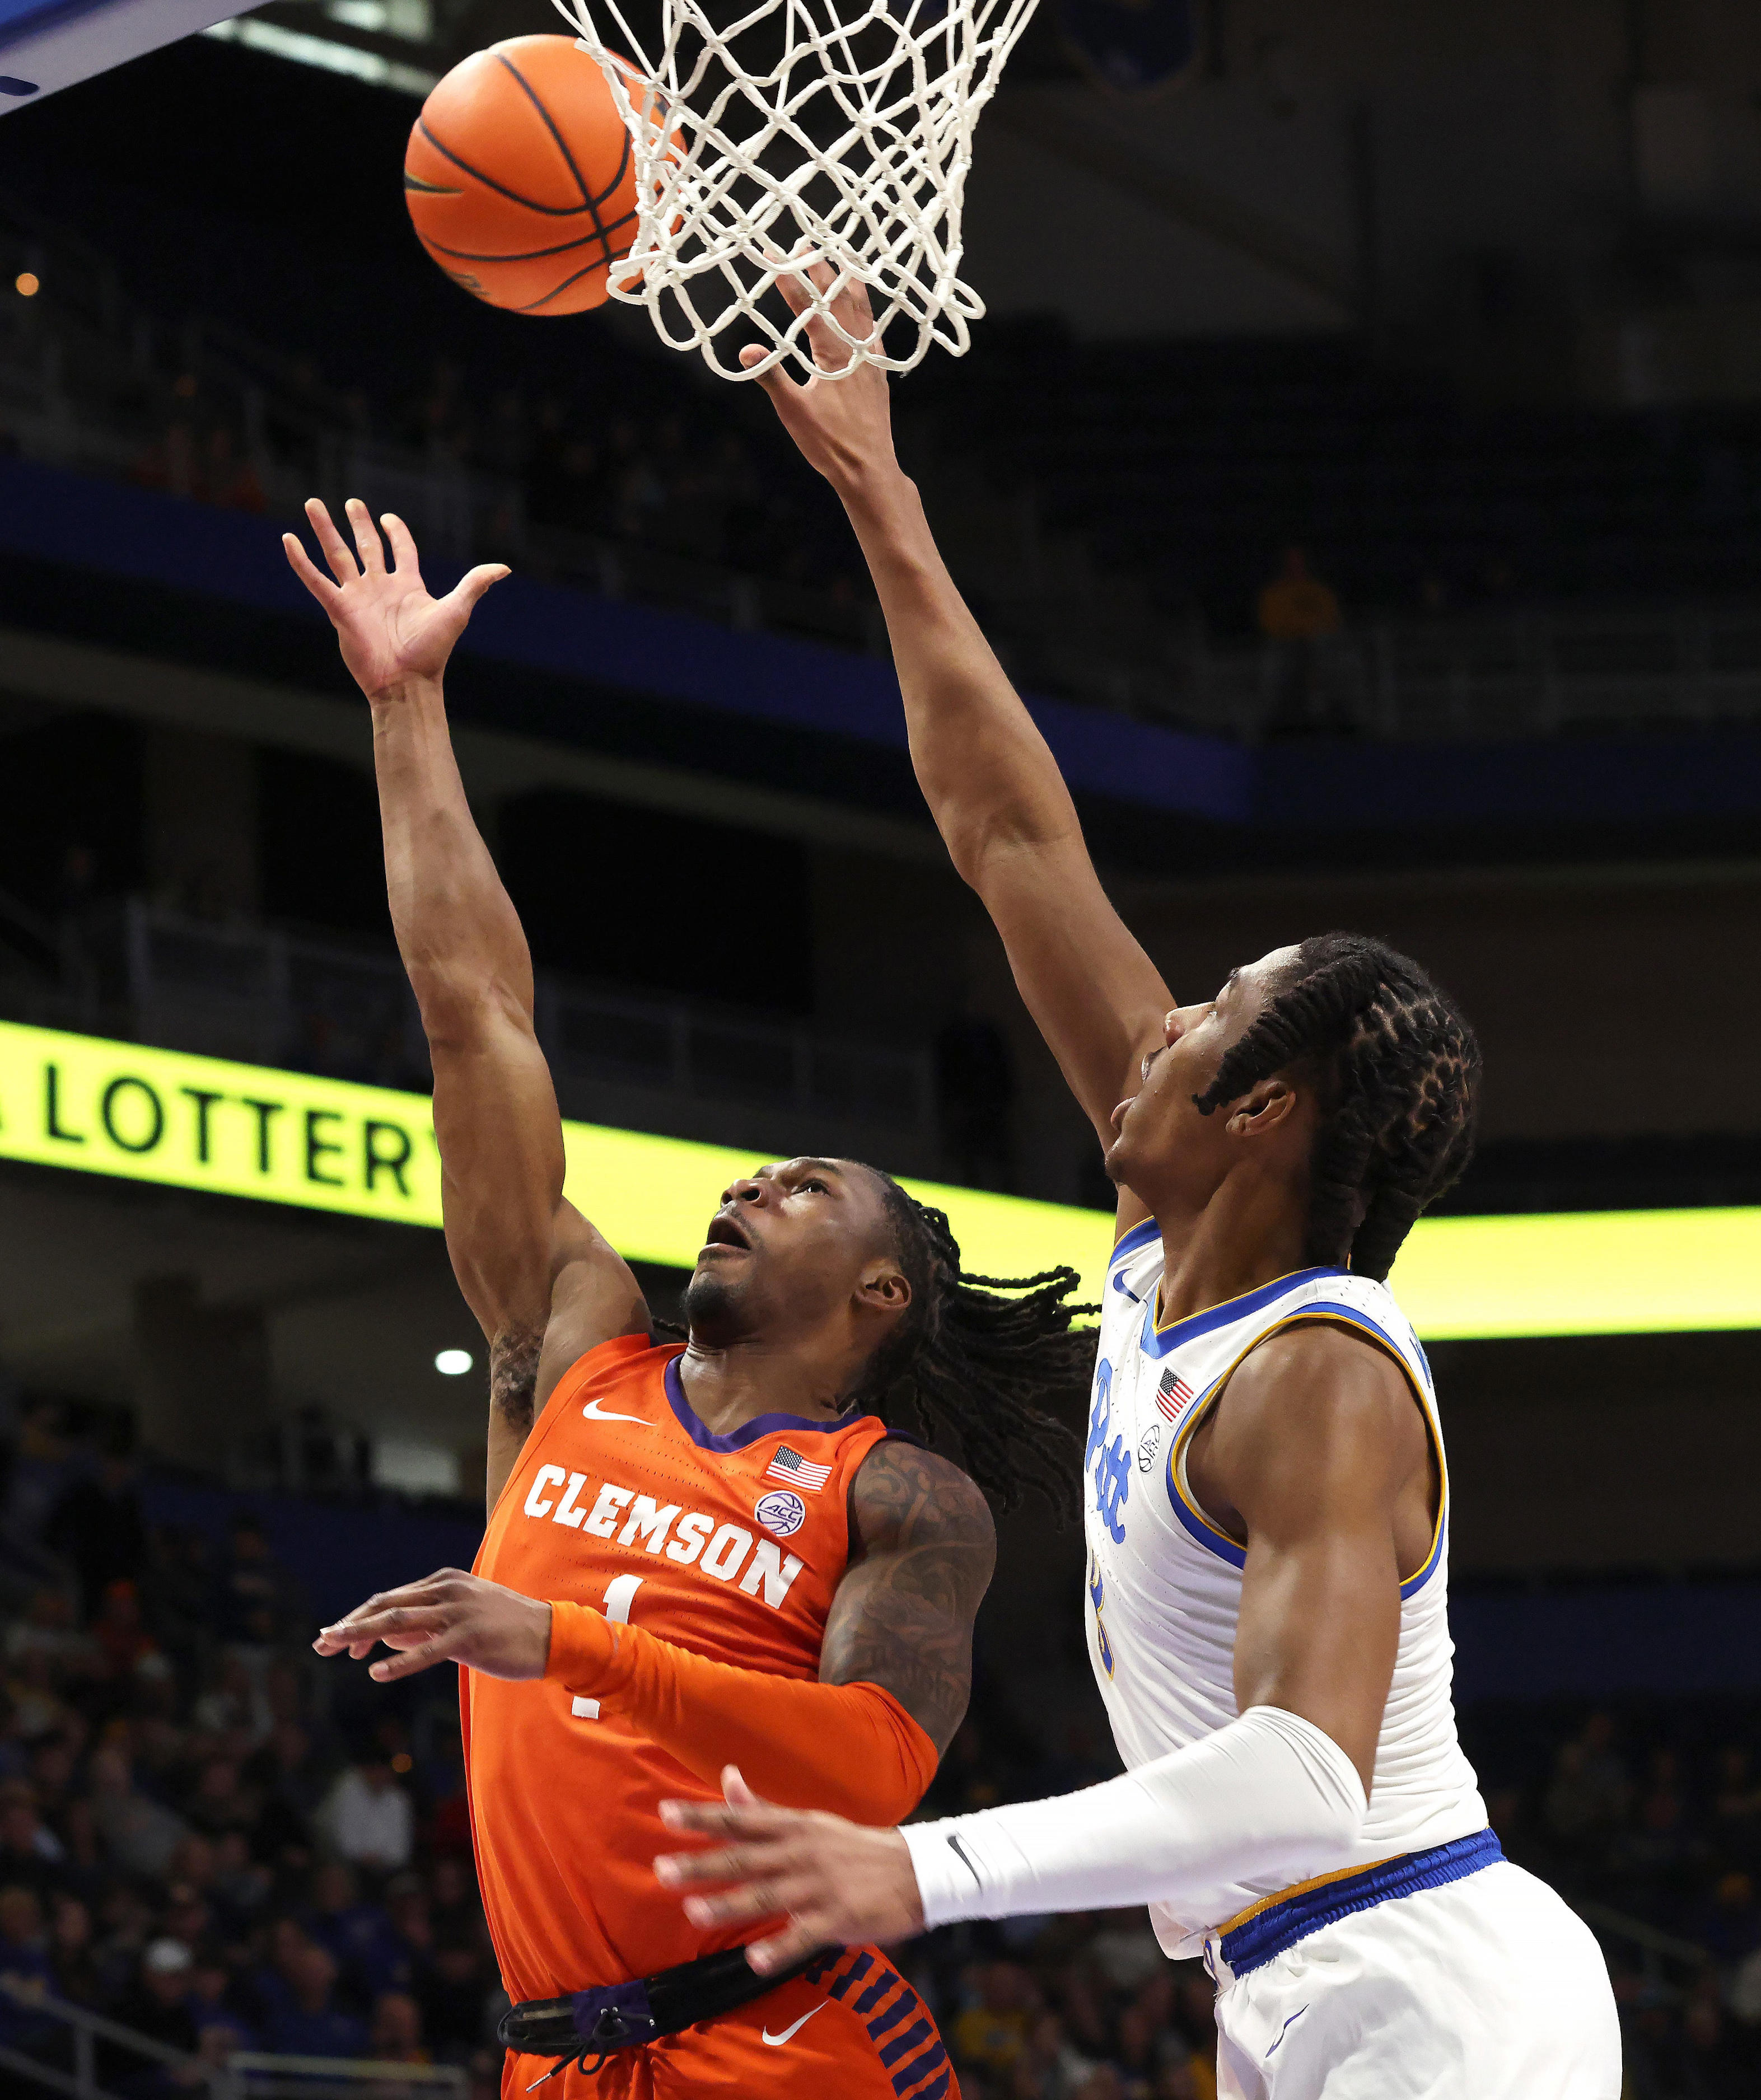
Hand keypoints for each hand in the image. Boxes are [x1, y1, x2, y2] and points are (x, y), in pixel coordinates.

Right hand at [283, 497, 507, 702]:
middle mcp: (380, 588)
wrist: (407, 681)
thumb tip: (504, 568)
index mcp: (407, 585)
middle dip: (359, 525)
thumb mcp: (456, 611)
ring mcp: (358, 597)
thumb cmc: (432, 651)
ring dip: (325, 530)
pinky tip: (289, 540)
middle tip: (351, 503)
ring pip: (338, 555)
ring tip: (313, 505)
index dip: (396, 533)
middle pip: (366, 547)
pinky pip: (316, 581)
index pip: (401, 550)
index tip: (389, 518)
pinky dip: (301, 561)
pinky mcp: (339, 610)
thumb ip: (474, 585)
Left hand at [312, 1568, 550, 1682]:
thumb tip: (383, 1638)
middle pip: (387, 1605)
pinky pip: (426, 1650)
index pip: (391, 1598)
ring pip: (399, 1621)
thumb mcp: (461, 1618)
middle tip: (322, 1641)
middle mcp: (447, 1590)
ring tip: (336, 1648)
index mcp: (444, 1582)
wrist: (550, 1635)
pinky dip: (399, 1661)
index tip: (336, 1636)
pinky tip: (376, 1672)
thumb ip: (425, 1624)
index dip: (360, 1617)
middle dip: (351, 1623)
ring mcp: (458, 1611)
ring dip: (362, 1634)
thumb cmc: (504, 1628)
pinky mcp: (469, 1636)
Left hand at [654, 1766, 924, 1972]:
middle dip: (703, 1864)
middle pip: (745, 1857)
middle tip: (662, 1870)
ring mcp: (820, 1885)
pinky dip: (780, 1947)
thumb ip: (762, 1808)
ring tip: (695, 1910)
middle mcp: (801, 1852)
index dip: (702, 1818)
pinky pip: (804, 1935)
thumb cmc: (852, 1848)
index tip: (665, 1814)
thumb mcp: (808, 1822)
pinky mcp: (838, 1917)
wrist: (916, 1870)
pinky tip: (755, 1960)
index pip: (740, 1819)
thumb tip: (727, 1776)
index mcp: (793, 1827)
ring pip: (768, 1895)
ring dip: (730, 1903)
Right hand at [741, 257, 898, 493]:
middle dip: (818, 268)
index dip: (789, 278)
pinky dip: (865, 308)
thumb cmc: (830, 444)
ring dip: (846, 280)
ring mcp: (871, 358)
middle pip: (837, 296)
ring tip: (837, 258)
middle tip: (803, 243)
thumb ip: (771, 376)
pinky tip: (862, 305)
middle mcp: (856, 348)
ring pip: (861, 307)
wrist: (869, 468)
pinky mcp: (878, 370)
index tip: (773, 254)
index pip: (808, 306)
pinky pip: (873, 327)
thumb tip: (745, 348)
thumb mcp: (793, 411)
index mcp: (833, 353)